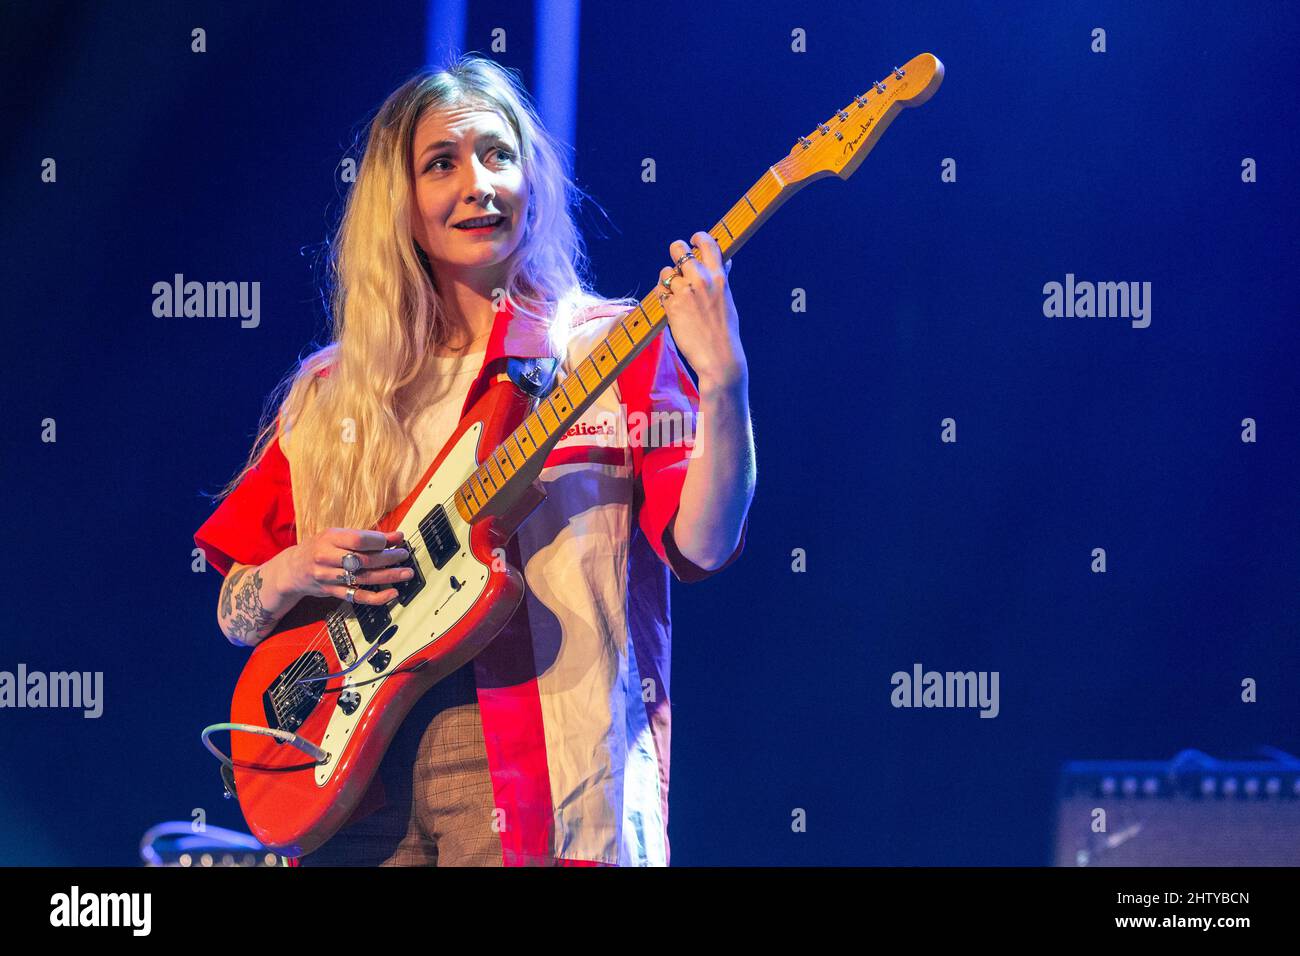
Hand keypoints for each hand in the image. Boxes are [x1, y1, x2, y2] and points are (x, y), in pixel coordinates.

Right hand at [280, 528, 412, 604]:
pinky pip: (357, 596)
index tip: (396, 541)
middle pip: (362, 560)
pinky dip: (376, 597)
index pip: (358, 540)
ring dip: (388, 577)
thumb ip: (367, 536)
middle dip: (388, 559)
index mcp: (329, 538)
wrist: (294, 569)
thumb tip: (398, 536)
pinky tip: (392, 593)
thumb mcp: (338, 536)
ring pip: (362, 578)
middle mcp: (327, 558)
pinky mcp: (332, 592)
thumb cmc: (321, 547)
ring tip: (406, 573)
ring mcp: (329, 577)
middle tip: (404, 556)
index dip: (380, 541)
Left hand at [657, 231, 746, 389]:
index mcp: (719, 277)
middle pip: (679, 249)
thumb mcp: (728, 300)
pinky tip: (671, 305)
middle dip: (676, 253)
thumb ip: (723, 278)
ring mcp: (685, 292)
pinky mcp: (671, 306)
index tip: (693, 240)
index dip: (698, 237)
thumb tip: (725, 261)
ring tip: (675, 293)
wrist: (718, 356)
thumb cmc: (725, 330)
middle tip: (678, 264)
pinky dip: (663, 295)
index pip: (707, 243)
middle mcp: (701, 280)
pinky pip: (660, 290)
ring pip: (666, 271)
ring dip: (668, 279)